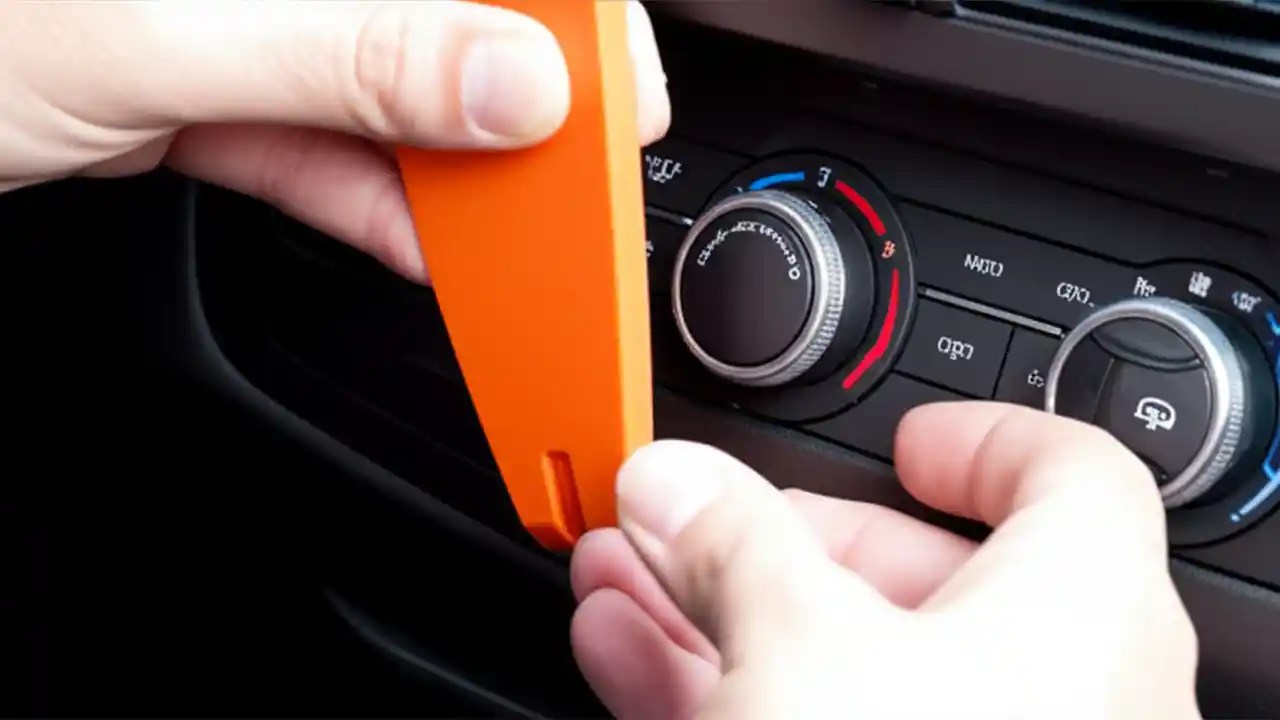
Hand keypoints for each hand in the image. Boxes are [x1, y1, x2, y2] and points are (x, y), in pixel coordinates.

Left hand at [0, 1, 668, 282]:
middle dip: (511, 105)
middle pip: (437, 18)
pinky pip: (318, 150)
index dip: (561, 10)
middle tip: (567, 186)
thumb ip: (351, 52)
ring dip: (447, 175)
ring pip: (385, 90)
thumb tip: (513, 82)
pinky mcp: (205, 92)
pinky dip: (370, 206)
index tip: (617, 87)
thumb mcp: (159, 34)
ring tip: (509, 245)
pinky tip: (422, 248)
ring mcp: (238, 23)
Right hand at [570, 402, 1200, 718]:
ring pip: (842, 663)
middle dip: (772, 538)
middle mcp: (1051, 702)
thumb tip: (676, 483)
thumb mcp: (795, 645)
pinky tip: (631, 659)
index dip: (977, 442)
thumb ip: (731, 540)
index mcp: (1077, 618)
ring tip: (626, 579)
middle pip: (912, 578)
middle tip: (684, 520)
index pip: (1064, 478)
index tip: (897, 444)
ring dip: (721, 612)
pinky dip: (724, 692)